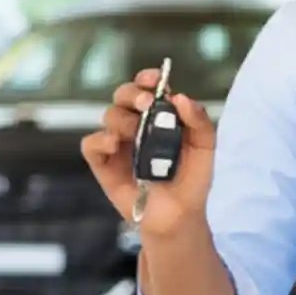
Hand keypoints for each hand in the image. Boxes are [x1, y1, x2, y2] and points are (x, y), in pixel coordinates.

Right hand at [80, 68, 216, 239]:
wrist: (179, 216)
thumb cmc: (192, 180)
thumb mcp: (205, 148)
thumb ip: (199, 121)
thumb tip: (181, 97)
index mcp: (160, 116)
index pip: (147, 88)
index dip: (147, 78)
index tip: (155, 79)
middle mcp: (136, 125)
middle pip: (123, 95)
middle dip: (133, 93)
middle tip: (146, 104)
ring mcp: (118, 144)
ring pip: (108, 115)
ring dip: (123, 119)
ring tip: (137, 134)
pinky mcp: (103, 164)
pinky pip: (90, 144)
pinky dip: (100, 140)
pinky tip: (114, 145)